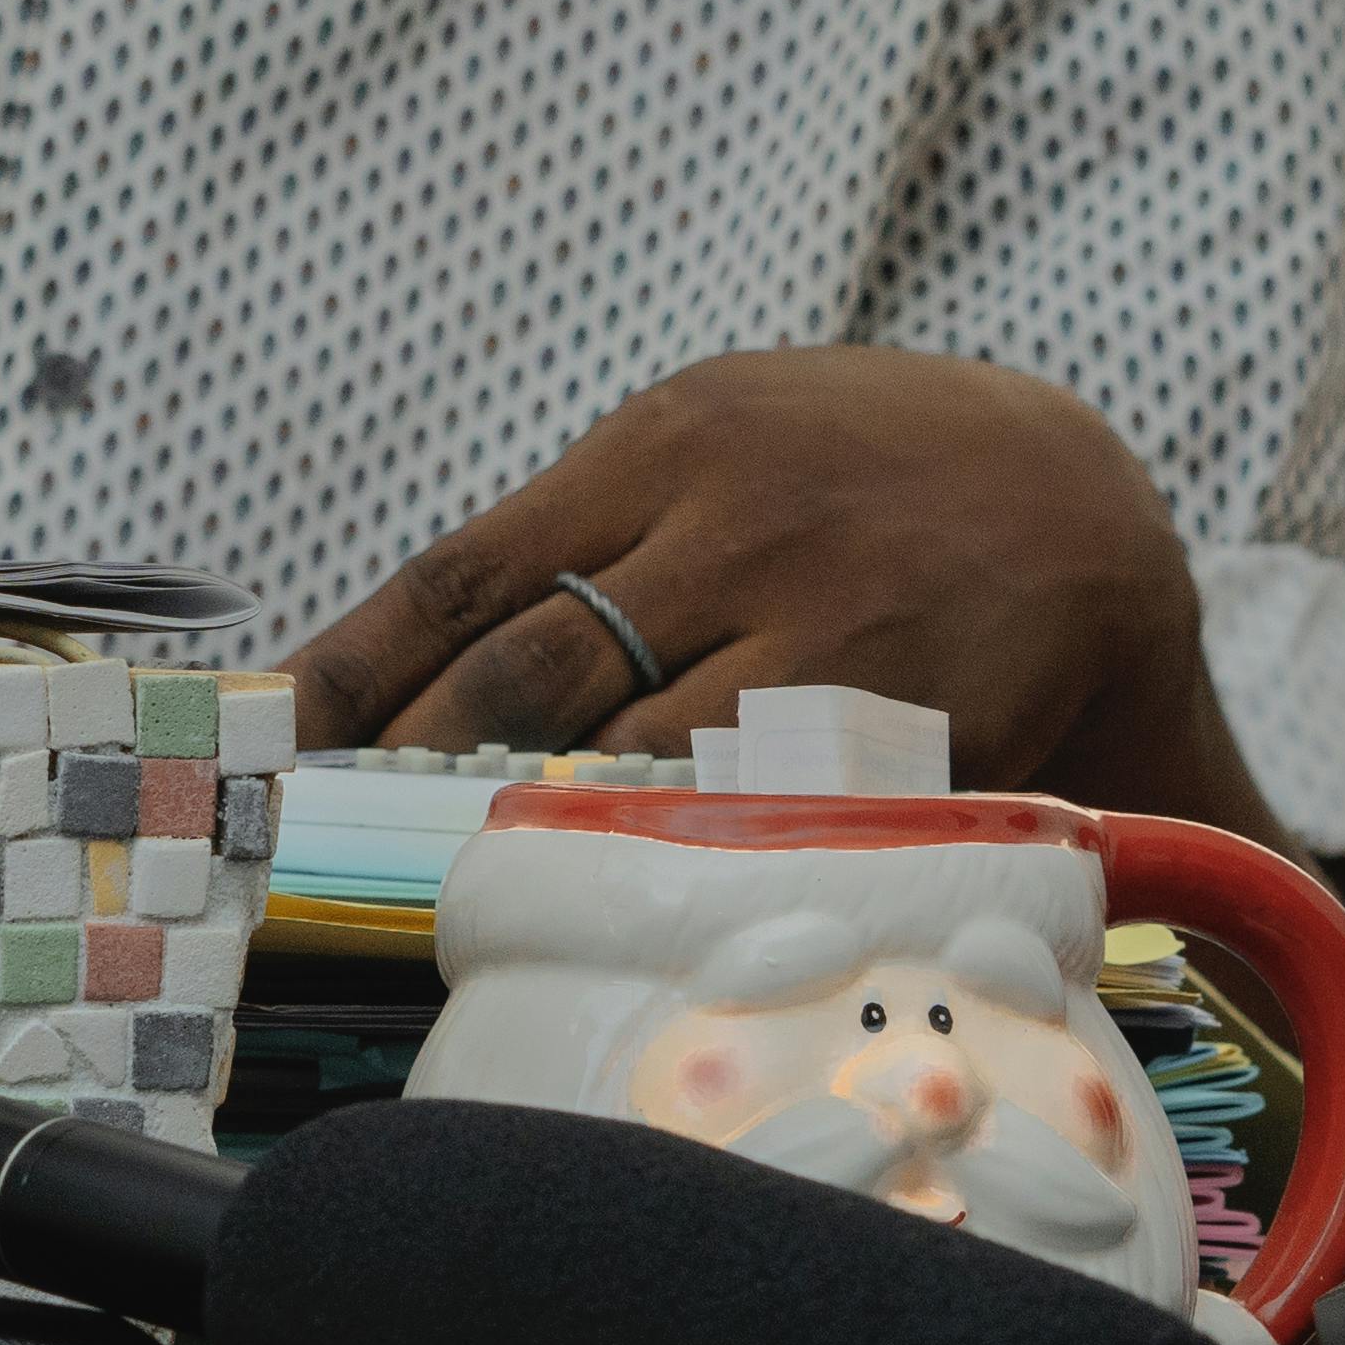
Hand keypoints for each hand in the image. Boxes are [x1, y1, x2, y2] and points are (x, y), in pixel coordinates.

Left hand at [286, 348, 1286, 838]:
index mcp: (662, 444)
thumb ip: (590, 529)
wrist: (1072, 505)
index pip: (465, 574)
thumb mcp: (717, 443)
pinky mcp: (900, 726)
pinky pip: (755, 819)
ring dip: (532, 835)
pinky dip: (671, 864)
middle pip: (528, 679)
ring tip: (443, 889)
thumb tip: (417, 658)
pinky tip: (612, 902)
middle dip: (415, 773)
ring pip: (634, 764)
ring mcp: (819, 631)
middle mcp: (732, 527)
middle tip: (333, 846)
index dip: (354, 673)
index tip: (273, 746)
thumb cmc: (847, 478)